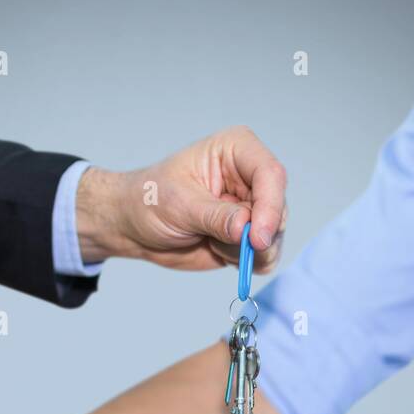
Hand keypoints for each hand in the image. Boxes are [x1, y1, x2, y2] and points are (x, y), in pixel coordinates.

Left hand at [76, 126, 287, 272]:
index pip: (270, 174)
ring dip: (247, 250)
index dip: (270, 206)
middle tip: (234, 247)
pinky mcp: (248, 236)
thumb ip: (216, 217)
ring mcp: (252, 208)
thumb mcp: (180, 204)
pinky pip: (265, 256)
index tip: (257, 238)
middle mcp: (250, 178)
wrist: (135, 226)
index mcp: (236, 151)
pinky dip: (245, 262)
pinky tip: (217, 250)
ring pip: (274, 236)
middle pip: (278, 208)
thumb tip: (246, 229)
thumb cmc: (151, 200)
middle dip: (259, 235)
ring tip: (211, 241)